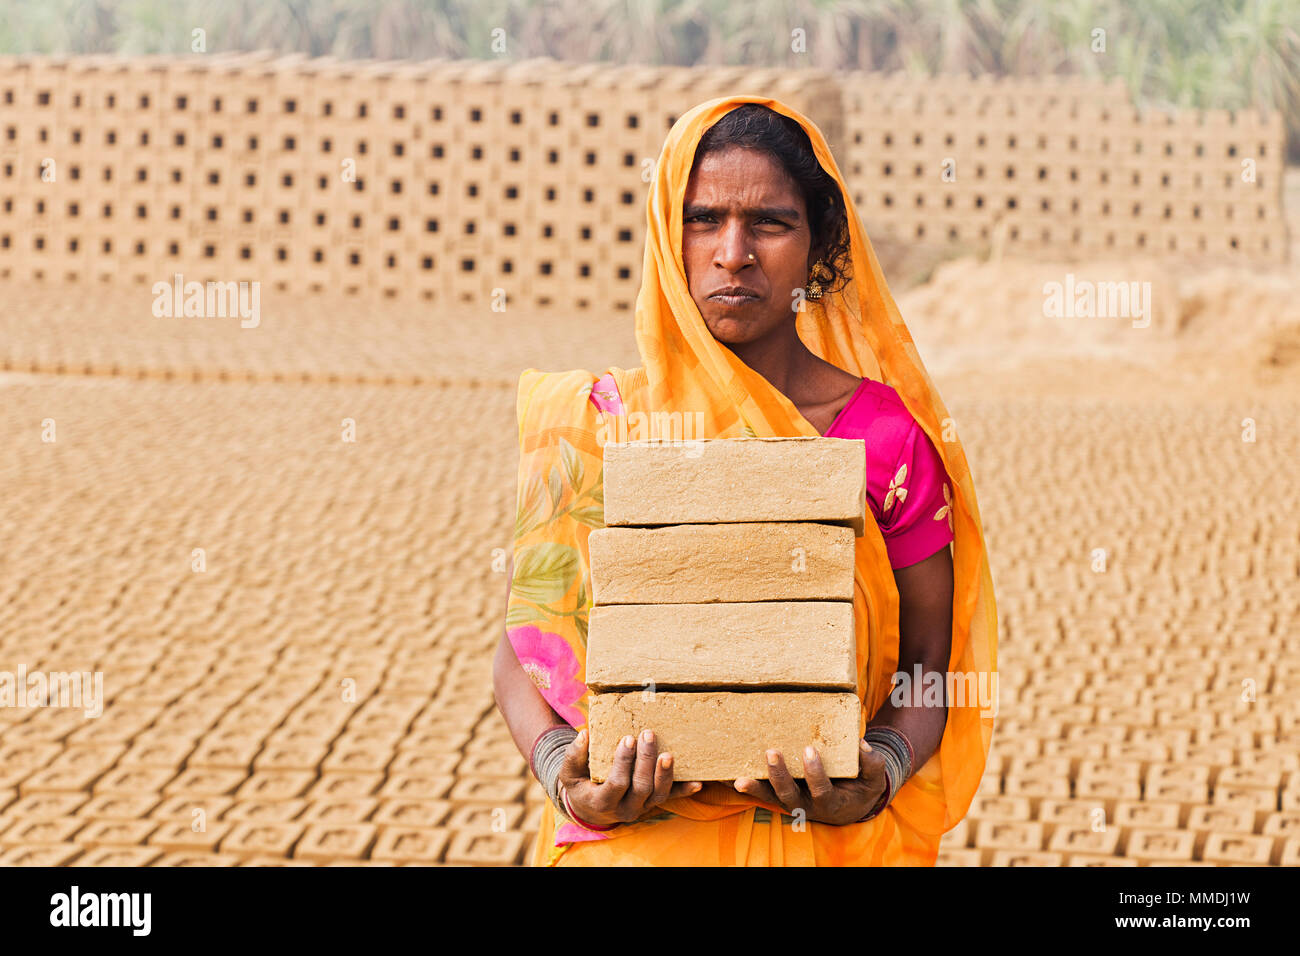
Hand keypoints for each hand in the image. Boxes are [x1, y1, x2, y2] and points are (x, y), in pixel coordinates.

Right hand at [558, 728, 702, 827]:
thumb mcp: (570, 773)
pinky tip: (698, 782)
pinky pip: (671, 797)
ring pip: (659, 795)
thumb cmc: (580, 785)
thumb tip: (584, 735)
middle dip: (646, 761)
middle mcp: (625, 808)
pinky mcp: (653, 803)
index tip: (627, 738)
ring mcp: (641, 807)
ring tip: (668, 753)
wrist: (591, 808)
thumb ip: (574, 756)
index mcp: (603, 800)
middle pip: (641, 787)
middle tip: (648, 735)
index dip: (624, 762)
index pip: (617, 783)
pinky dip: (684, 790)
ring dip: (665, 774)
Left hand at [733, 739, 889, 825]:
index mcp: (831, 803)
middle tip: (772, 751)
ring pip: (771, 799)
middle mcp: (808, 807)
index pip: (821, 791)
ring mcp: (791, 803)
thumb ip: (872, 763)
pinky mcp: (780, 796)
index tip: (810, 750)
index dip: (815, 774)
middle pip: (789, 796)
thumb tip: (861, 745)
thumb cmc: (861, 786)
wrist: (851, 803)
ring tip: (739, 777)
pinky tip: (730, 779)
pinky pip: (762, 794)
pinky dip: (748, 788)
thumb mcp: (874, 778)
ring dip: (756, 788)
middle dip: (780, 776)